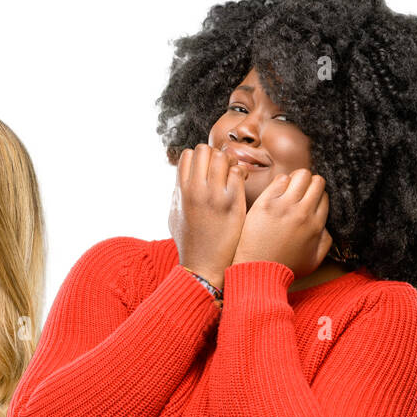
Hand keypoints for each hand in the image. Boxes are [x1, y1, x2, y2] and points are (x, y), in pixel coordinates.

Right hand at [169, 143, 246, 289]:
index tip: (206, 171)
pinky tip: (241, 184)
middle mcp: (195, 190)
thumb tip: (181, 180)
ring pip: (223, 157)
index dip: (199, 159)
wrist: (203, 266)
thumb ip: (177, 194)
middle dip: (214, 156)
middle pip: (205, 150)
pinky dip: (241, 174)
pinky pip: (238, 172)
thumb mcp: (174, 216)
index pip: (188, 154)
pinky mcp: (233, 204)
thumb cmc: (189, 243)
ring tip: (232, 176)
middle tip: (221, 171)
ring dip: (229, 163)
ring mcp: (214, 196)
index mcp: (181, 191)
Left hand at [231, 168, 331, 277]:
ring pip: (300, 175)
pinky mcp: (266, 203)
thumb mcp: (314, 260)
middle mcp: (303, 213)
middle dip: (309, 183)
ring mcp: (284, 206)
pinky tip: (276, 194)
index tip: (308, 201)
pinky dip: (281, 182)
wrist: (259, 271)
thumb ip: (326, 241)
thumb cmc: (286, 268)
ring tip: (288, 191)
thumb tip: (327, 224)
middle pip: (316, 180)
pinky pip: (280, 179)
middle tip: (299, 193)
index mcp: (316, 225)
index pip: (324, 195)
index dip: (316, 196)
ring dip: (296, 180)